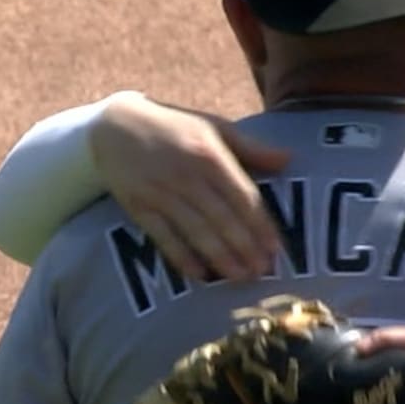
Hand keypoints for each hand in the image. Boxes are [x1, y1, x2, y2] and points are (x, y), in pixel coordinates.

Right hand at [88, 94, 290, 280]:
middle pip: (222, 218)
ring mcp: (161, 193)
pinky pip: (163, 237)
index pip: (242, 196)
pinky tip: (199, 275)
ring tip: (240, 277)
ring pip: (196, 231)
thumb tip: (289, 159)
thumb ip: (251, 147)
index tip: (276, 248)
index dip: (260, 224)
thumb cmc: (173, 126)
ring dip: (220, 257)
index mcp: (209, 154)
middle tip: (262, 272)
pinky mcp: (139, 206)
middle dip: (244, 248)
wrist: (115, 126)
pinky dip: (181, 257)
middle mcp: (186, 176)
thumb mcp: (213, 127)